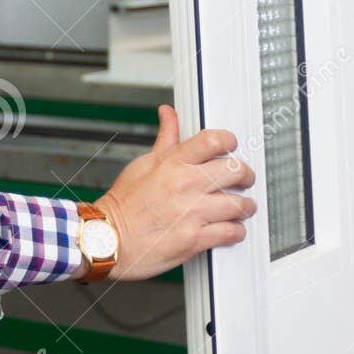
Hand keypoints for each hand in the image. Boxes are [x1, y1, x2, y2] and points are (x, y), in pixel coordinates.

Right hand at [93, 104, 256, 279]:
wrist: (108, 239)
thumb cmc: (123, 205)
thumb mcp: (142, 163)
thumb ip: (165, 139)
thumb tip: (168, 114)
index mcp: (173, 163)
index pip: (214, 140)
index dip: (230, 141)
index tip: (232, 147)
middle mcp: (185, 185)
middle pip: (235, 170)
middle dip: (246, 175)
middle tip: (245, 179)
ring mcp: (191, 212)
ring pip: (238, 204)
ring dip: (245, 206)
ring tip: (242, 207)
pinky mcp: (194, 239)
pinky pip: (230, 232)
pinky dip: (236, 231)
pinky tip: (232, 228)